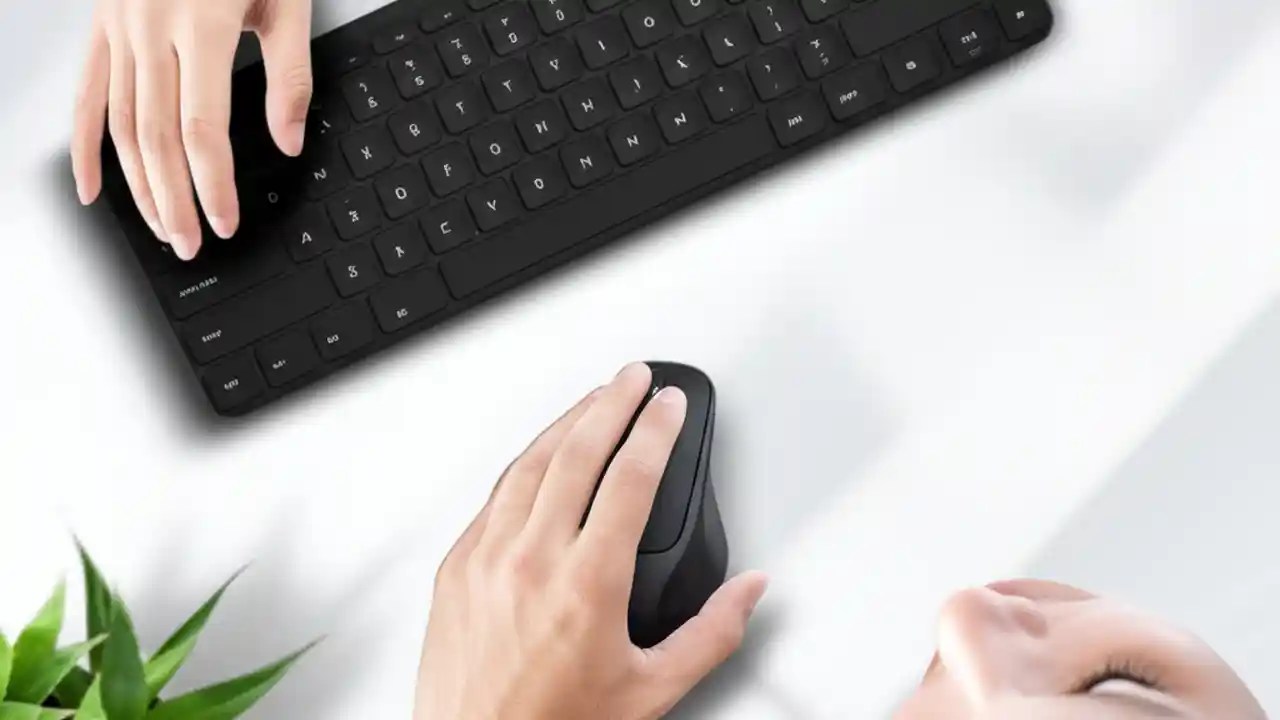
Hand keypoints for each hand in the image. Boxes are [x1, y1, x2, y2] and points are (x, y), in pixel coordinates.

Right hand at [72, 0, 313, 259]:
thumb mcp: (287, 1)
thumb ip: (290, 77)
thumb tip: (289, 142)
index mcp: (199, 23)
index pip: (202, 128)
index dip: (213, 183)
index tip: (226, 222)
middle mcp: (148, 25)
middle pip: (155, 136)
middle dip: (173, 199)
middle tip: (192, 244)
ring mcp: (117, 25)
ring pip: (119, 122)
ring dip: (139, 184)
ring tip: (160, 227)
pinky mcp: (102, 24)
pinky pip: (87, 93)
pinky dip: (86, 145)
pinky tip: (95, 189)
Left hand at [415, 363, 768, 719]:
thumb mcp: (651, 691)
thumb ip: (710, 634)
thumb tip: (749, 591)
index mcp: (586, 584)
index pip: (629, 479)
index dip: (655, 430)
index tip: (669, 405)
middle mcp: (530, 560)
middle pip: (577, 452)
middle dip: (612, 403)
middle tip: (634, 378)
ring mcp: (486, 558)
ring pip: (529, 464)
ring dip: (566, 423)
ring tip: (592, 401)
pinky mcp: (455, 567)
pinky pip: (494, 496)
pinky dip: (525, 464)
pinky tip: (540, 456)